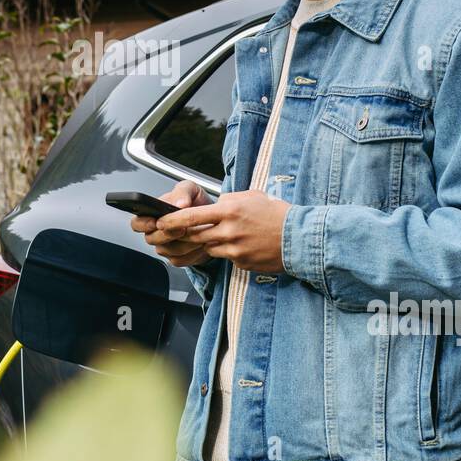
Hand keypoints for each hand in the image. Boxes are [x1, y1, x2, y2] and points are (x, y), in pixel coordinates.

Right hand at [130, 180, 215, 267]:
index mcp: (153, 214)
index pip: (137, 222)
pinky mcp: (177, 257)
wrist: (214, 220)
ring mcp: (166, 246)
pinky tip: (200, 243)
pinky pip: (179, 259)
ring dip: (184, 242)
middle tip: (183, 228)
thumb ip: (182, 191)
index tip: (155, 222)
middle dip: (167, 234)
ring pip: (166, 250)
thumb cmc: (198, 204)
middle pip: (151, 239)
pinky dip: (192, 252)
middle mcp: (156, 231)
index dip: (143, 224)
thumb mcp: (192, 189)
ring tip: (198, 233)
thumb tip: (179, 203)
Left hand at [155, 189, 290, 273]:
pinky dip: (228, 252)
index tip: (160, 221)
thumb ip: (228, 201)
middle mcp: (229, 231)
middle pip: (194, 235)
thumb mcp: (251, 197)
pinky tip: (243, 245)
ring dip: (209, 242)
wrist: (300, 238)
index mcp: (230, 210)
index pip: (191, 216)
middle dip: (184, 234)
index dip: (172, 221)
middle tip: (177, 231)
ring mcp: (235, 250)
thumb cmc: (277, 214)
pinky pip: (225, 258)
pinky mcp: (241, 263)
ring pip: (208, 247)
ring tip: (224, 234)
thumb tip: (214, 205)